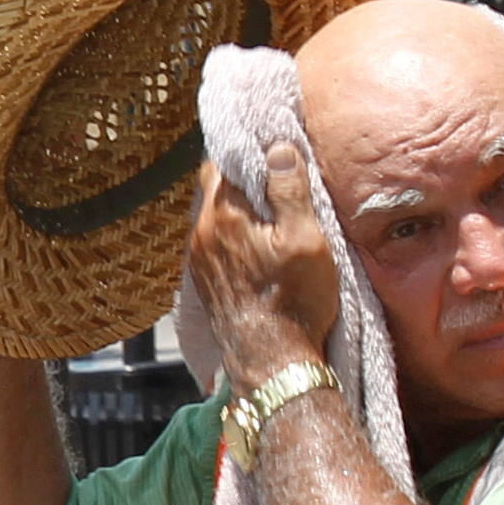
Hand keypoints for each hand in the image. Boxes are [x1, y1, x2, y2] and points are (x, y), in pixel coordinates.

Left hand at [187, 140, 339, 393]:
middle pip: (214, 184)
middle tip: (271, 172)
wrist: (271, 363)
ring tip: (266, 207)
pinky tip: (254, 241)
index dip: (244, 148)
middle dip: (240, 174)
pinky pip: (212, 239)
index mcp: (225, 214)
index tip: (266, 142)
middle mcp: (202, 232)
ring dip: (236, 205)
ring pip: (212, 213)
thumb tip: (277, 147)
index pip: (223, 160)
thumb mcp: (305, 239)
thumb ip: (289, 190)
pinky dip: (231, 230)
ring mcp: (198, 258)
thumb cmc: (294, 301)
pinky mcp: (203, 280)